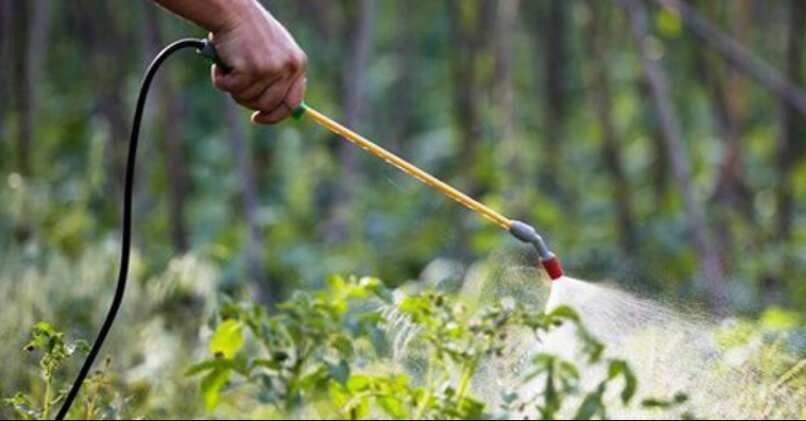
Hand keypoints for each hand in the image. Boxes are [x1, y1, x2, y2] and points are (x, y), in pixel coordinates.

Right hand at [210, 3, 305, 123]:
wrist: (232, 10)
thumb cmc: (248, 30)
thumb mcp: (273, 51)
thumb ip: (278, 76)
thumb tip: (271, 107)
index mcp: (298, 64)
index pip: (293, 103)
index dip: (275, 115)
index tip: (259, 118)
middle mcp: (288, 68)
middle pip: (268, 105)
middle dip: (248, 101)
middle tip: (236, 87)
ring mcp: (271, 70)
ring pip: (247, 99)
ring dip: (233, 88)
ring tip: (230, 65)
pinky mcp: (251, 70)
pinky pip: (231, 89)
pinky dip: (221, 80)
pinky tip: (221, 63)